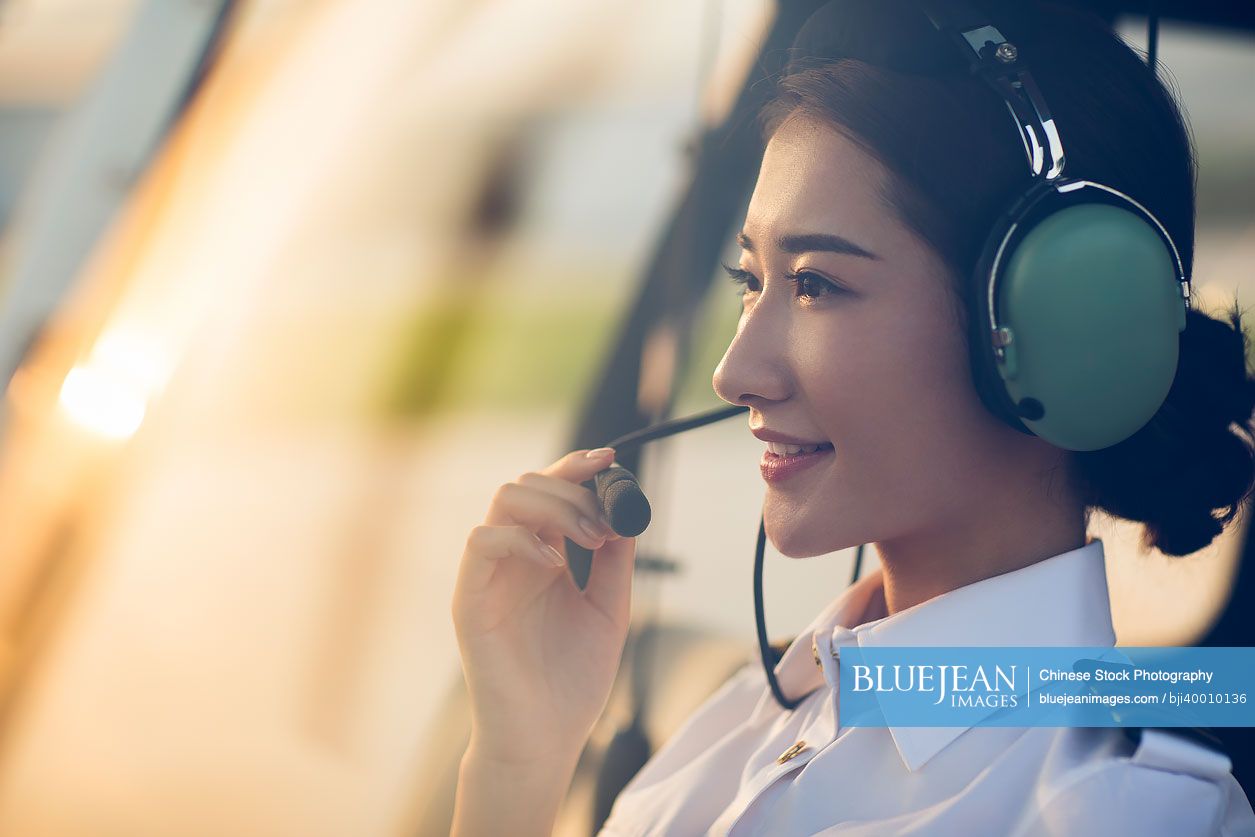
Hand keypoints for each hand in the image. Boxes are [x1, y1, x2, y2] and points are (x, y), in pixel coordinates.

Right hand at [451, 447, 637, 766]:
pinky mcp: (471, 600)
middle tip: (607, 523)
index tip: (611, 460)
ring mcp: (489, 576)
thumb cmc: (571, 680)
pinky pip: (481, 542)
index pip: (550, 491)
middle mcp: (512, 558)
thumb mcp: (608, 609)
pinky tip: (554, 563)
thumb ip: (616, 561)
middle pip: (526, 483)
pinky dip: (520, 539)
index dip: (576, 467)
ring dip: (554, 506)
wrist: (546, 739)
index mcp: (541, 556)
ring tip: (591, 539)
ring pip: (503, 500)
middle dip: (573, 488)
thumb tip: (629, 510)